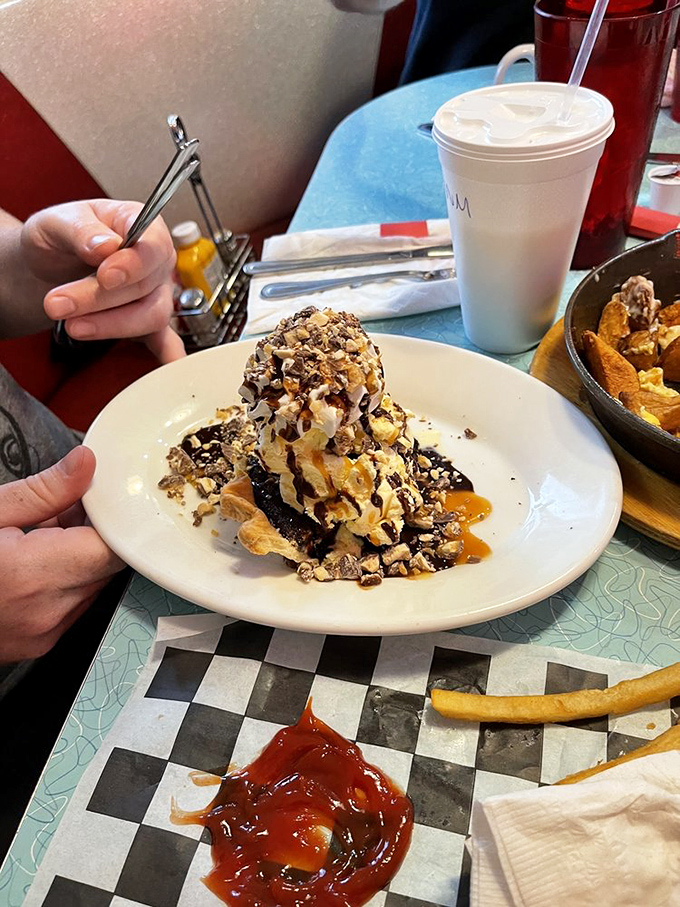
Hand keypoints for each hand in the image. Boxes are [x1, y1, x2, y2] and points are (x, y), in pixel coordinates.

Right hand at [0, 446, 124, 662]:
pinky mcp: (39, 644)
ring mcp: (44, 634)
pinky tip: (36, 562)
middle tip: (64, 510)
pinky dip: (65, 581)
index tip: (95, 500)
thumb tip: (85, 464)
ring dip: (80, 557)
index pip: (112, 548)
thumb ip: (44, 491)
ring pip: (92, 585)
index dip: (111, 520)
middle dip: (94, 534)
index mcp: (34, 575)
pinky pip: (73, 605)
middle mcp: (47, 612)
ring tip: (42, 535)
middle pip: (105, 566)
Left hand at [22, 199, 184, 363]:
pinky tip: (169, 363)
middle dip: (99, 299)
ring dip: (111, 324)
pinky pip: (164, 340)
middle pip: (145, 286)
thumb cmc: (59, 237)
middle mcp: (155, 260)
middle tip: (58, 304)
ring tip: (73, 325)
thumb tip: (105, 246)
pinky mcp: (146, 321)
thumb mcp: (57, 221)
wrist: (47, 265)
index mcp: (139, 224)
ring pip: (150, 316)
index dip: (132, 263)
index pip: (152, 245)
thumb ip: (81, 230)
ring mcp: (155, 293)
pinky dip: (168, 353)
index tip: (105, 276)